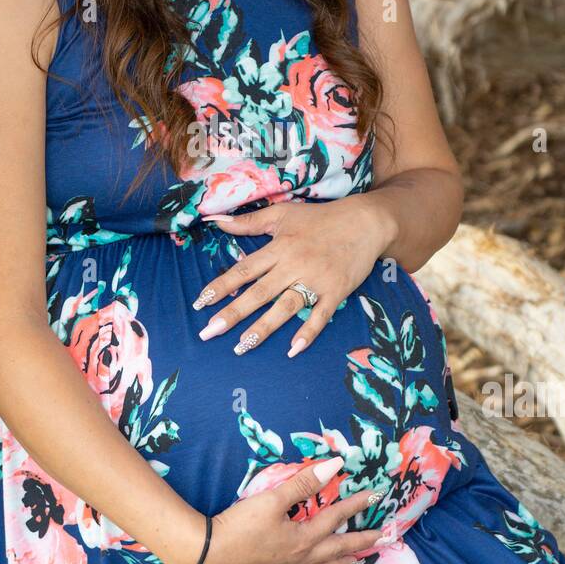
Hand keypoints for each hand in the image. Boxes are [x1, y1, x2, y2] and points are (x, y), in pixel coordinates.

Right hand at [182, 456, 389, 563]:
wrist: (207, 555)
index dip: (357, 506)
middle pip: (336, 550)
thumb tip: (334, 466)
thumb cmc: (238, 525)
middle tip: (381, 538)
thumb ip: (303, 484)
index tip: (376, 497)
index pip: (336, 518)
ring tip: (355, 561)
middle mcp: (299, 561)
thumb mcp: (271, 500)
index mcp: (302, 538)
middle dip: (361, 541)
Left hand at [194, 197, 395, 355]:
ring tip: (242, 346)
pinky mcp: (336, 291)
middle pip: (259, 293)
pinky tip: (293, 349)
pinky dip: (308, 332)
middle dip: (232, 313)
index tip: (200, 303)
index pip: (244, 270)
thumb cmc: (320, 218)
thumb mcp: (282, 214)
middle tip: (209, 333)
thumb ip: (248, 222)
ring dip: (263, 328)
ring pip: (285, 307)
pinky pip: (320, 315)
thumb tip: (215, 220)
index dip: (221, 286)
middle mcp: (294, 264)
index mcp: (279, 247)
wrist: (364, 222)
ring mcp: (315, 280)